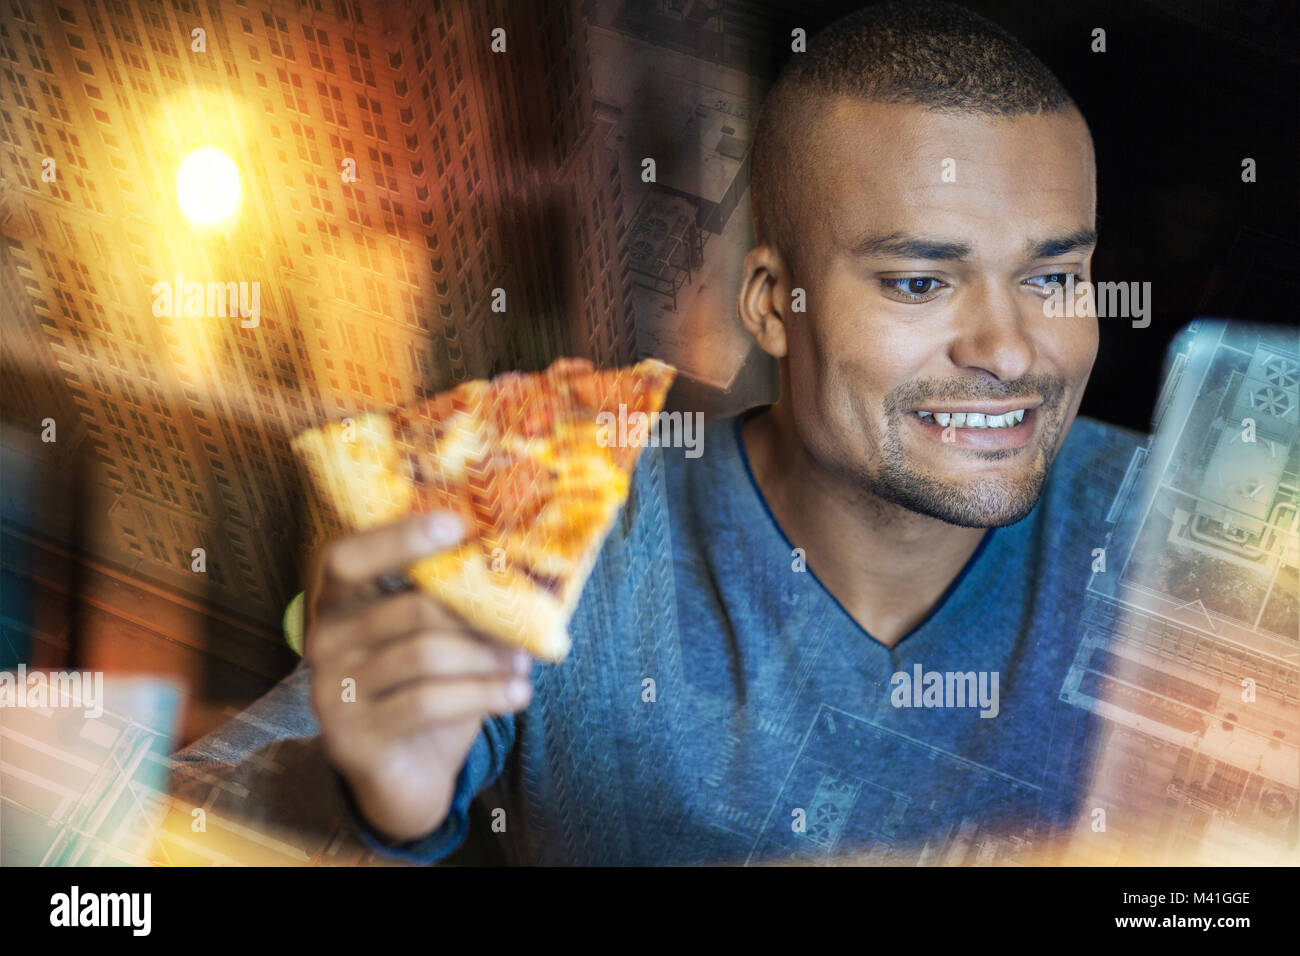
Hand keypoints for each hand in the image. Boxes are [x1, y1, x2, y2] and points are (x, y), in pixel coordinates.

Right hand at [304, 512, 532, 842]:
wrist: (404, 774)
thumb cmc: (424, 688)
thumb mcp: (434, 638)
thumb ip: (454, 602)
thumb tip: (517, 566)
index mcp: (337, 603)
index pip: (348, 557)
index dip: (398, 537)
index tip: (458, 523)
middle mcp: (323, 642)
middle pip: (409, 609)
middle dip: (478, 616)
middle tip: (526, 625)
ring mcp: (332, 693)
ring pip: (423, 656)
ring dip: (487, 658)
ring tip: (524, 663)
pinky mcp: (354, 739)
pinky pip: (427, 703)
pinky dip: (483, 694)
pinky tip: (518, 694)